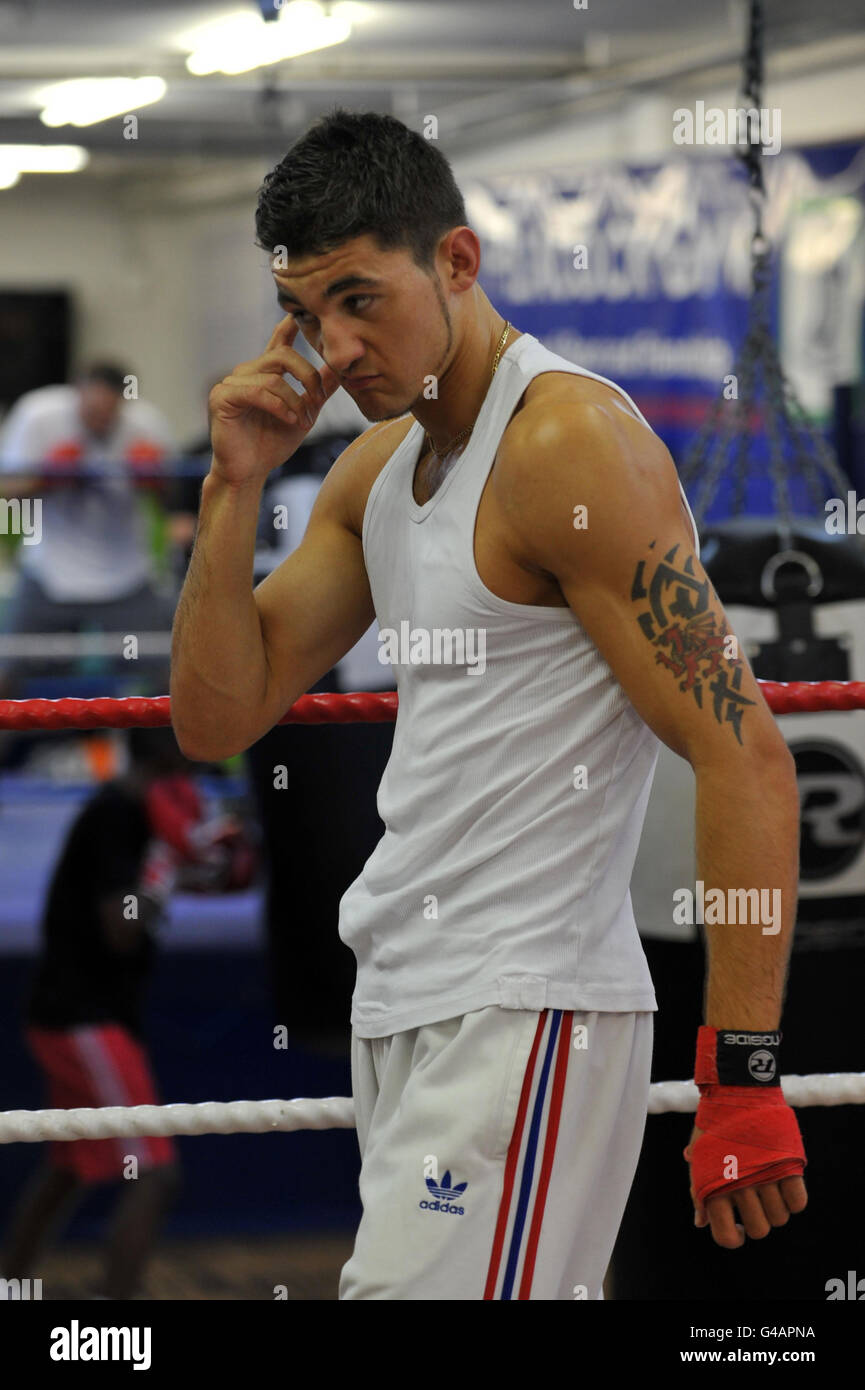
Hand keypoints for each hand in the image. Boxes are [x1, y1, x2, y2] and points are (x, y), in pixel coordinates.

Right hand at [208, 314, 340, 488]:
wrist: (248, 473)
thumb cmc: (270, 445)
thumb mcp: (303, 414)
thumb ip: (318, 391)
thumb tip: (338, 370)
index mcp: (264, 375)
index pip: (278, 345)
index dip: (288, 329)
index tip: (299, 316)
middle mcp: (246, 373)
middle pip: (282, 356)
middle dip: (307, 377)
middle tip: (317, 400)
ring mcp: (231, 383)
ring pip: (273, 377)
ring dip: (294, 401)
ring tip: (302, 422)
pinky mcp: (222, 398)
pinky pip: (258, 392)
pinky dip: (278, 406)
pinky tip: (288, 419)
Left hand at [685, 1122, 807, 1247]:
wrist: (736, 1092)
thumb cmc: (714, 1127)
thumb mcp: (699, 1158)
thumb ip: (699, 1191)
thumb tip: (701, 1223)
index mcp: (715, 1187)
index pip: (726, 1236)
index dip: (733, 1238)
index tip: (737, 1227)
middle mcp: (741, 1185)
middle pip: (759, 1230)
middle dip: (758, 1220)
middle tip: (754, 1201)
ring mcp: (766, 1176)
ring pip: (780, 1218)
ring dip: (776, 1208)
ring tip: (768, 1188)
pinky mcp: (788, 1165)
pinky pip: (798, 1202)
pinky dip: (794, 1198)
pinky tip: (784, 1185)